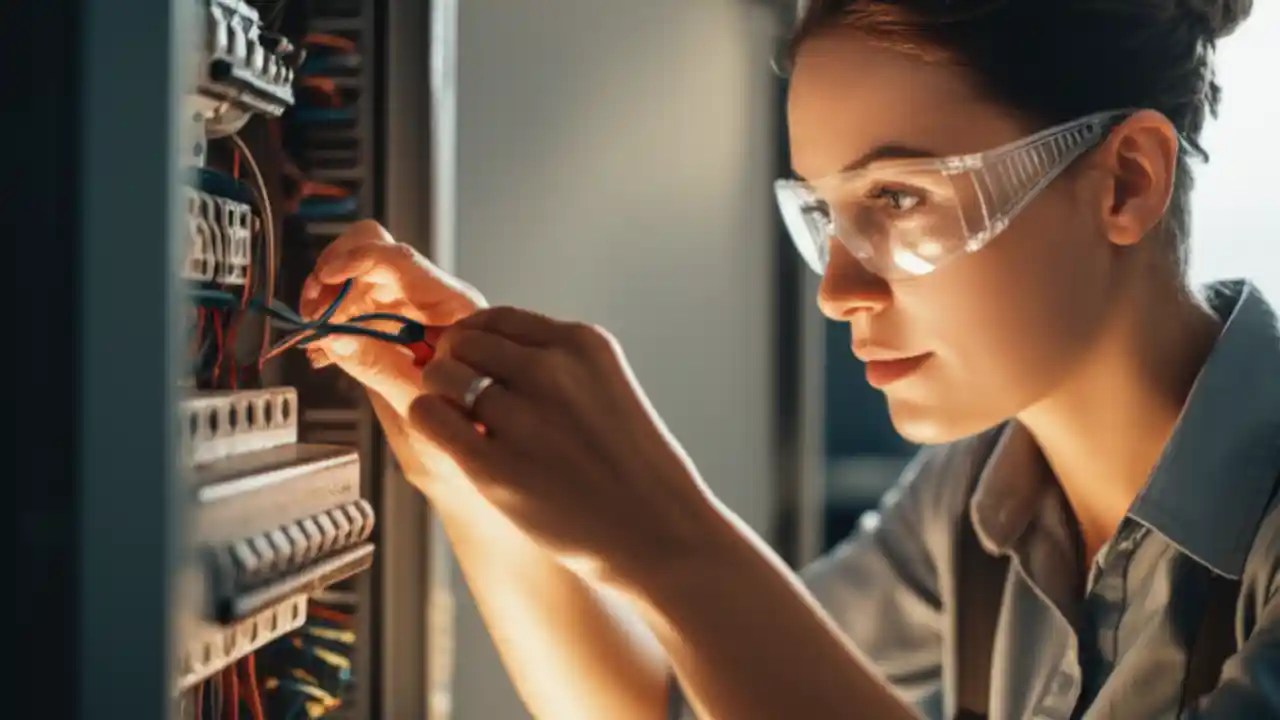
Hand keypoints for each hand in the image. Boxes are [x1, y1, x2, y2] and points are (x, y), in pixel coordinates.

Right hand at [299, 220, 485, 495]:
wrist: (473, 462)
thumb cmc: (464, 436)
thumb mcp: (418, 406)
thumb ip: (377, 369)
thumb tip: (332, 335)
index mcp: (453, 307)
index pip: (400, 259)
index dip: (357, 259)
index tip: (324, 278)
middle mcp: (432, 300)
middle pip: (374, 254)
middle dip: (334, 277)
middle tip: (312, 312)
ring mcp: (411, 310)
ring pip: (357, 277)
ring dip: (327, 301)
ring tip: (316, 339)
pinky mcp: (393, 326)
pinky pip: (355, 306)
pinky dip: (331, 321)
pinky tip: (323, 351)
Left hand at [405, 307, 723, 589]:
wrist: (662, 535)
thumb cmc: (635, 469)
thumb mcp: (607, 389)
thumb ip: (555, 367)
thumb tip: (482, 352)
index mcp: (583, 343)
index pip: (498, 318)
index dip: (474, 340)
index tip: (474, 365)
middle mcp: (553, 370)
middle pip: (464, 340)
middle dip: (453, 363)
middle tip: (460, 396)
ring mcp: (524, 417)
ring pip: (441, 373)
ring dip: (439, 393)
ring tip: (460, 421)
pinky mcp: (496, 465)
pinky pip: (429, 415)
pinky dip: (430, 420)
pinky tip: (450, 438)